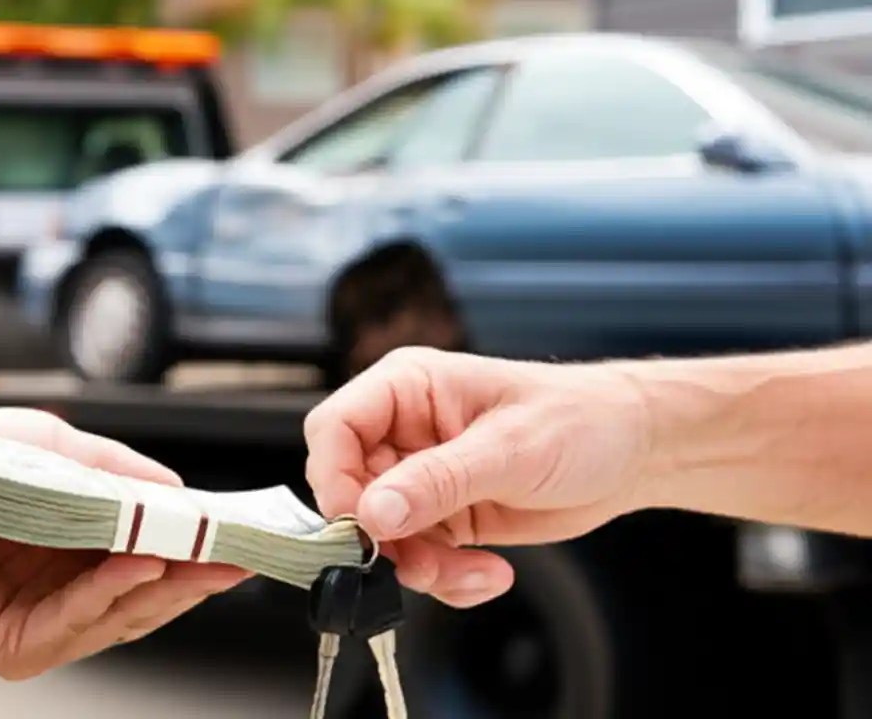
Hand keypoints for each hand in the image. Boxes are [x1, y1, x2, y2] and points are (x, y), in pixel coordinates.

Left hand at [0, 408, 248, 679]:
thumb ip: (115, 472)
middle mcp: (69, 596)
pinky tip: (142, 564)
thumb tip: (178, 493)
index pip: (157, 563)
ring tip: (203, 556)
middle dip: (198, 575)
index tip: (243, 536)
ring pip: (122, 614)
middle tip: (241, 554)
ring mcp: (43, 625)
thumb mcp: (55, 449)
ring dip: (167, 584)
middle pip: (151, 596)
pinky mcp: (12, 644)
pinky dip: (111, 593)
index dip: (201, 551)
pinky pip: (73, 623)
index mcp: (84, 556)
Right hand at [303, 348, 652, 607]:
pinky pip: (416, 559)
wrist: (633, 453)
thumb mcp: (509, 450)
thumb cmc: (580, 422)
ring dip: (420, 567)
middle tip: (423, 563)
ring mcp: (419, 478)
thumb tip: (372, 512)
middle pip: (350, 491)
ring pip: (381, 537)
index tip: (360, 524)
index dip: (334, 478)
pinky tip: (489, 574)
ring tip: (473, 573)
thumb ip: (437, 481)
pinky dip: (446, 580)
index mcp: (407, 388)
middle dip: (385, 538)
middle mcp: (402, 431)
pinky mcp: (440, 517)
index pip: (333, 428)